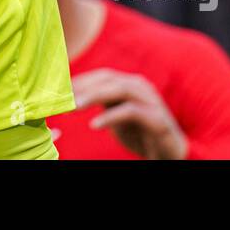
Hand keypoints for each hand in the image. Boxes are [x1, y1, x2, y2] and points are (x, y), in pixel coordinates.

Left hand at [72, 68, 188, 159]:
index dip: (80, 80)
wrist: (170, 153)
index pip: (102, 75)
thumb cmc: (140, 133)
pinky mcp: (157, 119)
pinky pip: (130, 112)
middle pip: (108, 78)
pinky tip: (94, 125)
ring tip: (74, 107)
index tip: (59, 90)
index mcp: (130, 84)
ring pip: (119, 89)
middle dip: (83, 86)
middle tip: (62, 98)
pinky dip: (110, 117)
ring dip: (94, 96)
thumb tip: (71, 98)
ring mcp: (150, 101)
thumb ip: (101, 103)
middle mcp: (140, 87)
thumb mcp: (116, 115)